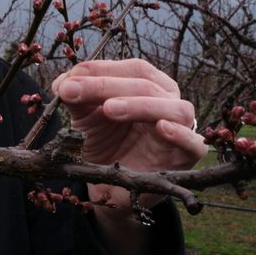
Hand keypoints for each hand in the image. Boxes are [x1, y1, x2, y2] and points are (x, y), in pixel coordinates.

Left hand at [52, 59, 205, 214]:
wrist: (109, 186)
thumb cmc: (103, 144)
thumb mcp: (84, 119)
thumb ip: (75, 98)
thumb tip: (62, 82)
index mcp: (150, 85)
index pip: (132, 69)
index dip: (101, 70)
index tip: (69, 80)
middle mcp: (169, 101)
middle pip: (146, 85)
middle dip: (106, 86)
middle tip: (73, 91)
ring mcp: (182, 128)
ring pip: (173, 109)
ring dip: (140, 105)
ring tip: (109, 108)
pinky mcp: (187, 157)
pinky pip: (193, 144)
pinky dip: (179, 134)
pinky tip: (161, 127)